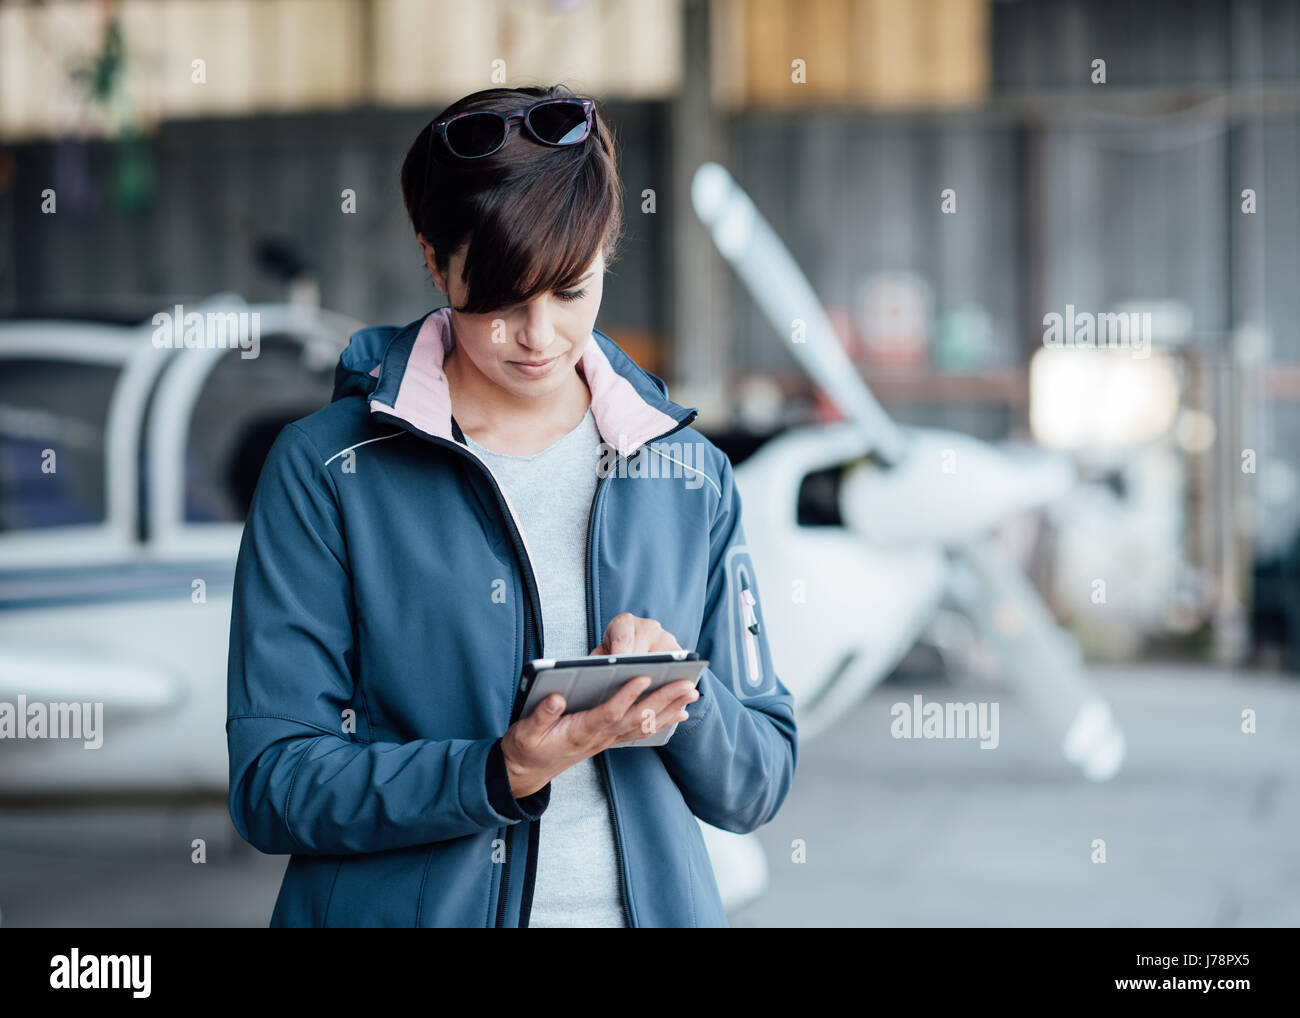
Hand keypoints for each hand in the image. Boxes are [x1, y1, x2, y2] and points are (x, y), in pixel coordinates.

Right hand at [500, 614, 697, 799]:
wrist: (527, 772)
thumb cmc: (527, 747)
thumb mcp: (525, 732)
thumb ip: (540, 715)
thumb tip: (556, 698)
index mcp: (580, 730)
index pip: (609, 712)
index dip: (627, 695)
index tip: (643, 676)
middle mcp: (599, 736)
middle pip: (637, 717)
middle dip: (663, 700)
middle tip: (687, 685)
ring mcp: (607, 739)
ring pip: (644, 724)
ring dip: (670, 709)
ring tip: (692, 693)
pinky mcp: (609, 739)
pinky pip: (642, 730)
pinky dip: (663, 721)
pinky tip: (679, 713)